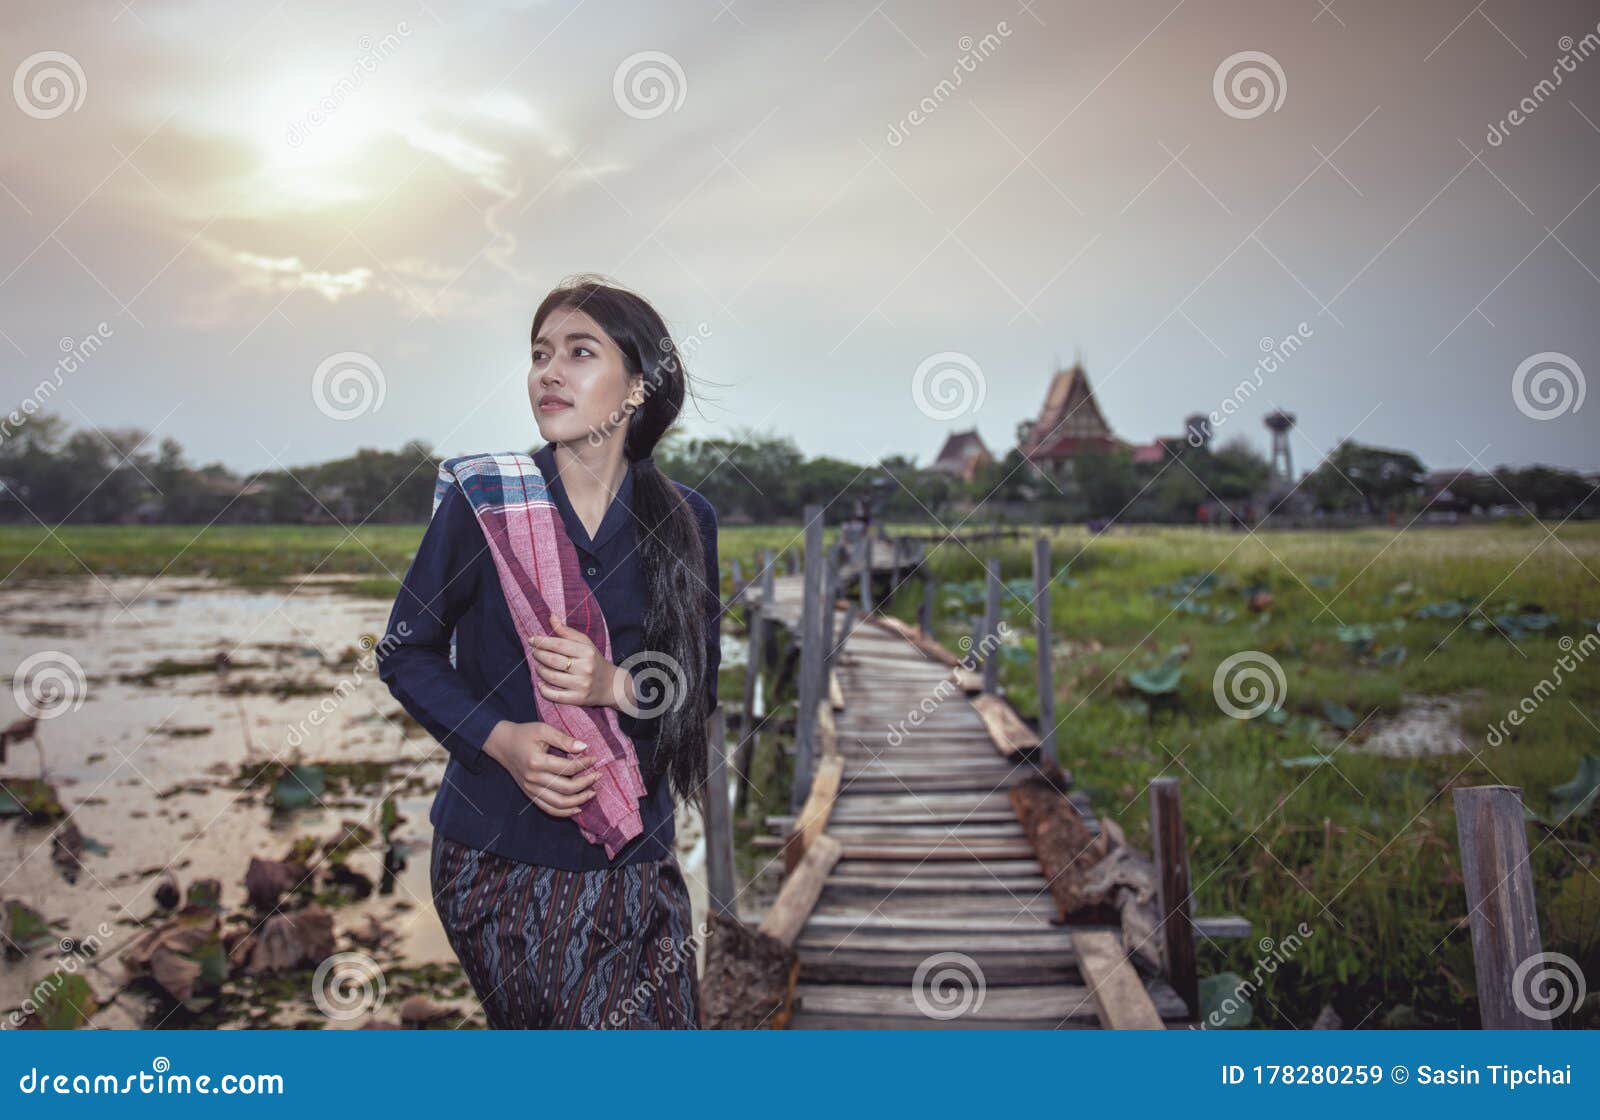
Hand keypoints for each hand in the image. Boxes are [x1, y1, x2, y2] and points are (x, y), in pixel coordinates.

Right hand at [483, 719, 599, 818]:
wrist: (502, 744)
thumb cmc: (524, 734)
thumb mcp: (543, 729)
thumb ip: (564, 739)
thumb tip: (584, 747)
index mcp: (536, 762)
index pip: (567, 768)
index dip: (584, 764)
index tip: (594, 758)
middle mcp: (533, 779)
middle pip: (566, 788)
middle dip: (586, 783)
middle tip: (598, 776)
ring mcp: (531, 789)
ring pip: (559, 803)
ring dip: (579, 801)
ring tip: (592, 793)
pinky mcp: (530, 794)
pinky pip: (548, 809)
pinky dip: (564, 812)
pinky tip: (577, 808)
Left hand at [529, 617, 619, 707]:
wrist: (611, 685)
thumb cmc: (594, 661)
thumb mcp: (585, 644)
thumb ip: (567, 631)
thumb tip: (551, 617)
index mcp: (587, 652)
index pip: (559, 645)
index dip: (542, 642)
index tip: (532, 639)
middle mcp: (585, 668)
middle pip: (553, 661)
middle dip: (539, 655)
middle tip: (534, 652)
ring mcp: (582, 685)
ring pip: (552, 677)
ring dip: (540, 670)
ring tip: (538, 666)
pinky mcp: (579, 699)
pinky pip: (555, 696)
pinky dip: (544, 690)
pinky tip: (540, 684)